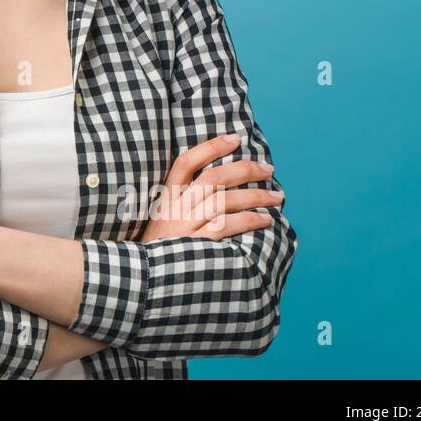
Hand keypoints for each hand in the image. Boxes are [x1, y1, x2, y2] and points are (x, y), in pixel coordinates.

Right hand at [140, 133, 284, 242]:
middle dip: (245, 169)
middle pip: (213, 177)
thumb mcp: (160, 223)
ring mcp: (185, 226)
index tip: (235, 138)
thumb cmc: (156, 252)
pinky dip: (248, 220)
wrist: (143, 282)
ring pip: (224, 200)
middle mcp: (175, 208)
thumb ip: (181, 206)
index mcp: (165, 198)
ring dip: (256, 196)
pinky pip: (226, 226)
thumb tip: (217, 191)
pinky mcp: (196, 245)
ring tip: (277, 197)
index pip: (186, 162)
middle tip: (268, 169)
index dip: (211, 147)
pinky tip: (265, 220)